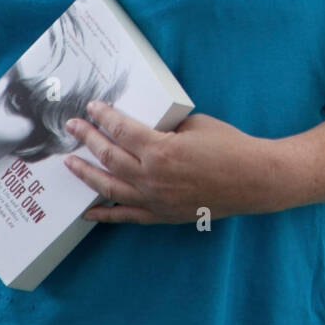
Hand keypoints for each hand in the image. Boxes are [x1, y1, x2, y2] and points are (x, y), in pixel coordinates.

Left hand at [62, 100, 279, 224]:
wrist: (254, 180)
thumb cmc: (229, 147)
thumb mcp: (193, 125)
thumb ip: (164, 128)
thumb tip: (144, 129)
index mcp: (160, 150)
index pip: (120, 130)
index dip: (103, 116)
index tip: (92, 108)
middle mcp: (152, 177)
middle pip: (108, 156)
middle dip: (87, 139)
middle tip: (73, 127)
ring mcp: (155, 200)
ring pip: (109, 187)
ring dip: (86, 173)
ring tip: (70, 163)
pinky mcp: (162, 215)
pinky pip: (126, 217)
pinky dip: (105, 214)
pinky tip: (87, 210)